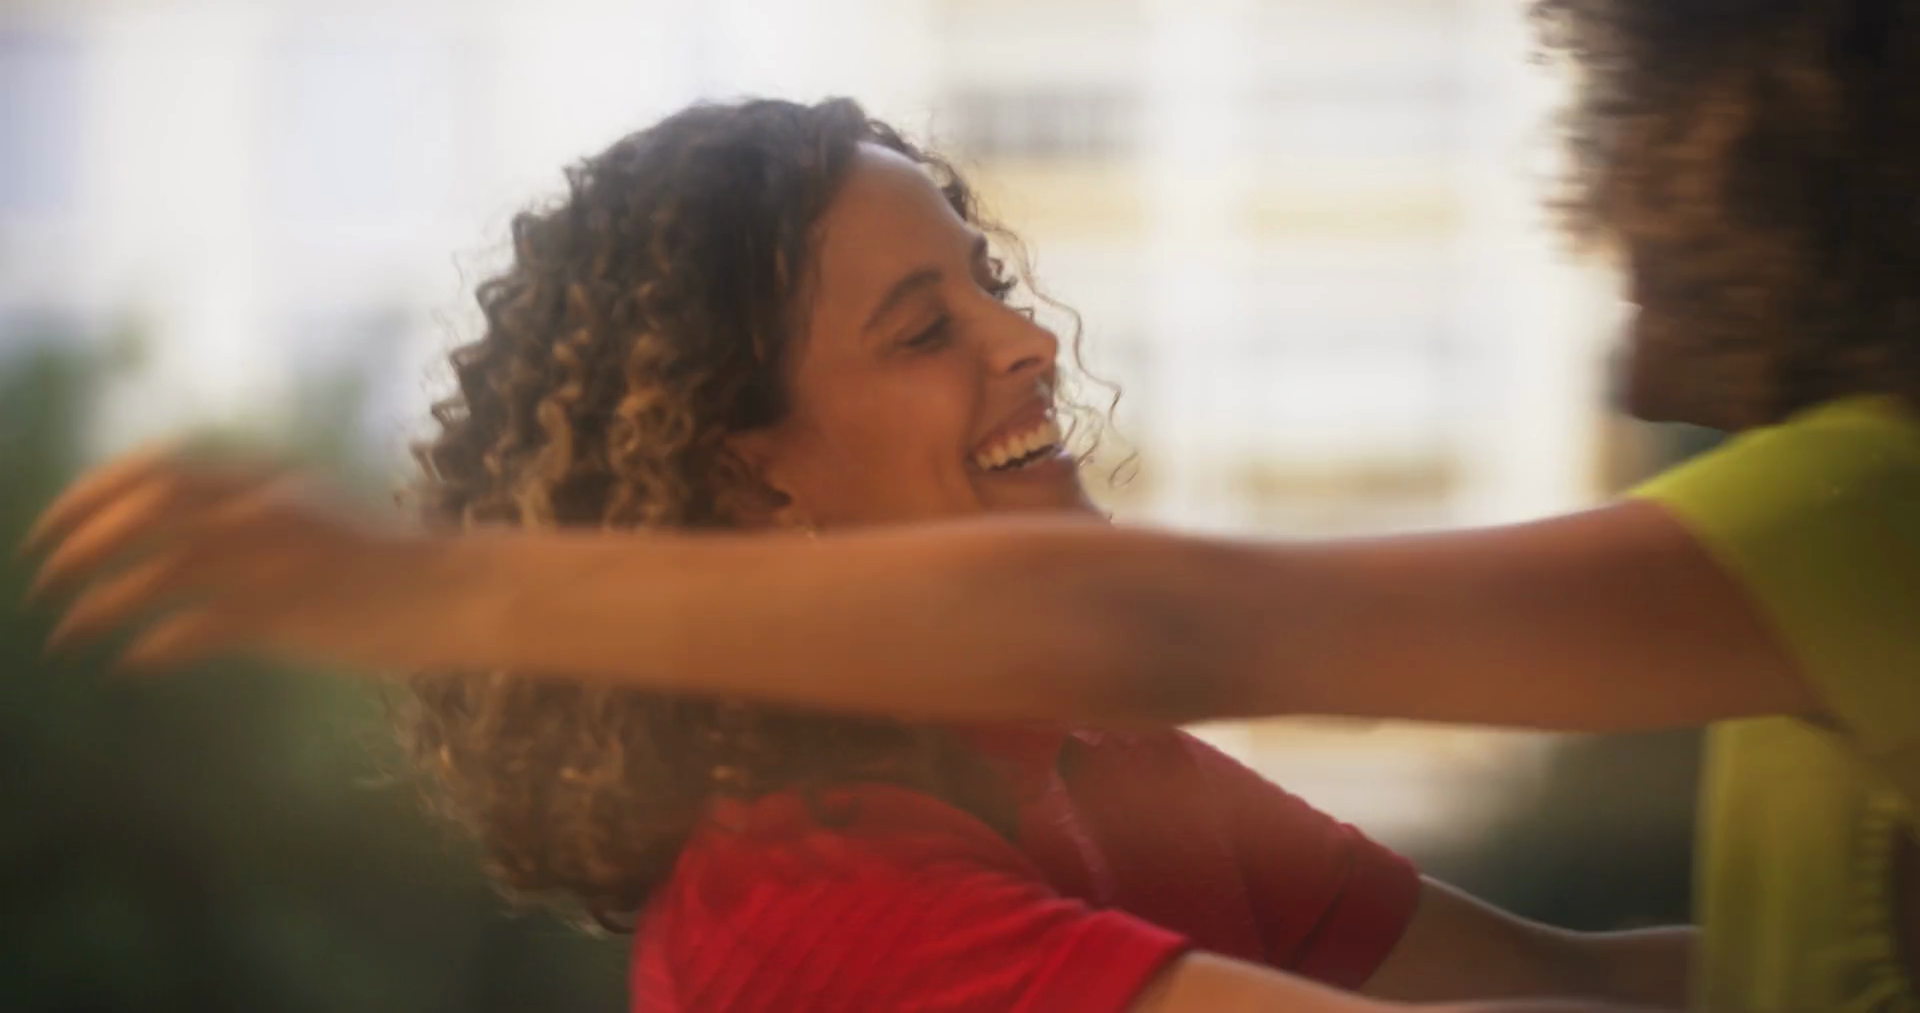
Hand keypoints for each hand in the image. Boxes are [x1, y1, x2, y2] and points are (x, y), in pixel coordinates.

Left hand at [21, 448, 495, 674]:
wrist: (462, 590)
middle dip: (77, 541)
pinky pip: (196, 629)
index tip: (55, 526)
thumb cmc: (391, 564)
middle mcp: (263, 511)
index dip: (91, 493)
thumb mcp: (313, 519)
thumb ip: (250, 518)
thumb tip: (180, 536)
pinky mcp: (291, 615)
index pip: (155, 468)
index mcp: (266, 481)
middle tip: (41, 577)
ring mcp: (276, 562)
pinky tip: (132, 661)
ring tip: (66, 632)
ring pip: (156, 570)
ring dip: (95, 602)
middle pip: (143, 510)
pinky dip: (151, 645)